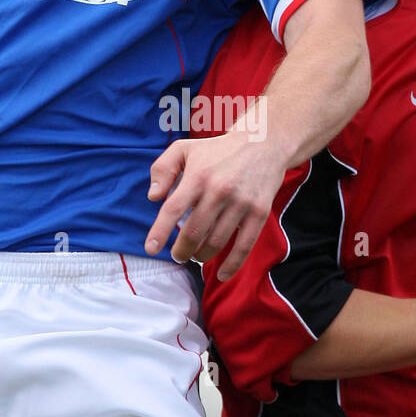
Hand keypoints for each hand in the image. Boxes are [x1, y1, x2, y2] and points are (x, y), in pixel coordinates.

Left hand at [144, 126, 288, 278]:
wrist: (263, 143)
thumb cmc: (217, 149)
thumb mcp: (184, 149)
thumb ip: (162, 169)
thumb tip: (153, 198)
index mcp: (198, 176)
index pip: (173, 209)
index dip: (160, 232)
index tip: (151, 248)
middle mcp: (218, 190)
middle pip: (193, 233)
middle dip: (181, 250)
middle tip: (178, 255)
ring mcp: (240, 203)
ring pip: (216, 242)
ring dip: (201, 256)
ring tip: (196, 255)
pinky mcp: (259, 212)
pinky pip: (244, 245)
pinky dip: (232, 264)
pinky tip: (222, 274)